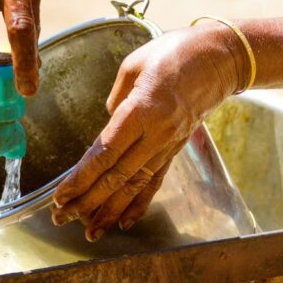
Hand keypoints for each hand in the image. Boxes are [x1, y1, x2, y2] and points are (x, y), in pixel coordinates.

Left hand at [50, 23, 247, 240]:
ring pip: (136, 184)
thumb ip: (117, 97)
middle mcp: (157, 133)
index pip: (105, 153)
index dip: (82, 178)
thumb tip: (109, 123)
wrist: (220, 59)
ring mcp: (169, 143)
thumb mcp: (135, 64)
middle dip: (88, 200)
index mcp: (142, 109)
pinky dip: (141, 202)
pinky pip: (157, 179)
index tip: (62, 194)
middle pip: (117, 176)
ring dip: (111, 209)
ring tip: (91, 230)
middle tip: (62, 217)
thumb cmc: (176, 53)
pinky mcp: (177, 147)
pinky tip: (127, 219)